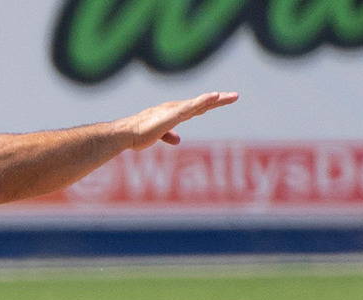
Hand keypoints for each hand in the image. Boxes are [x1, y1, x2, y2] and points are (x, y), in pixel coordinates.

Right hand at [119, 91, 238, 148]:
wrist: (127, 134)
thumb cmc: (137, 135)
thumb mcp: (156, 136)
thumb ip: (168, 136)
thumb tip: (178, 140)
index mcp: (172, 113)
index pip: (195, 107)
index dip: (208, 104)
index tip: (222, 100)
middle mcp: (176, 108)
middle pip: (202, 103)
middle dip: (219, 99)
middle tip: (235, 96)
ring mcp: (176, 110)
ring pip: (201, 102)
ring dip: (217, 99)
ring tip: (232, 96)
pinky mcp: (174, 113)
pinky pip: (193, 105)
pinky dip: (204, 100)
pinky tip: (215, 96)